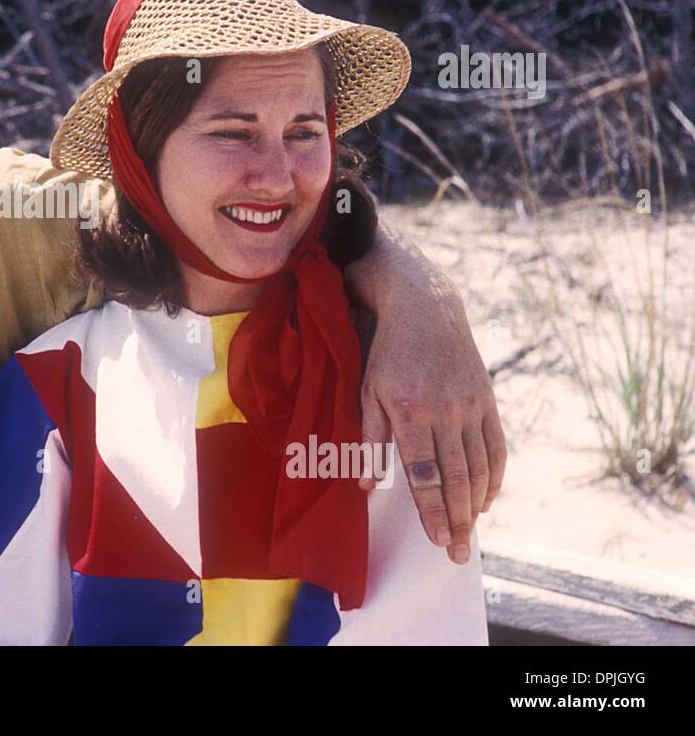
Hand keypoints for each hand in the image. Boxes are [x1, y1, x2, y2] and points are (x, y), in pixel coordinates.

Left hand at [355, 263, 507, 564]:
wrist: (424, 306)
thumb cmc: (386, 352)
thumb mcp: (366, 389)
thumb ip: (368, 439)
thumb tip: (366, 486)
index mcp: (410, 411)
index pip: (423, 474)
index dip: (432, 510)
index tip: (437, 541)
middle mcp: (444, 411)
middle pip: (456, 478)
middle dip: (457, 520)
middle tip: (458, 554)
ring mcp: (469, 406)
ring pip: (478, 467)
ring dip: (477, 506)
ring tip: (471, 535)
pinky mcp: (486, 399)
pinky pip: (496, 447)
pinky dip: (494, 477)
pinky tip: (486, 500)